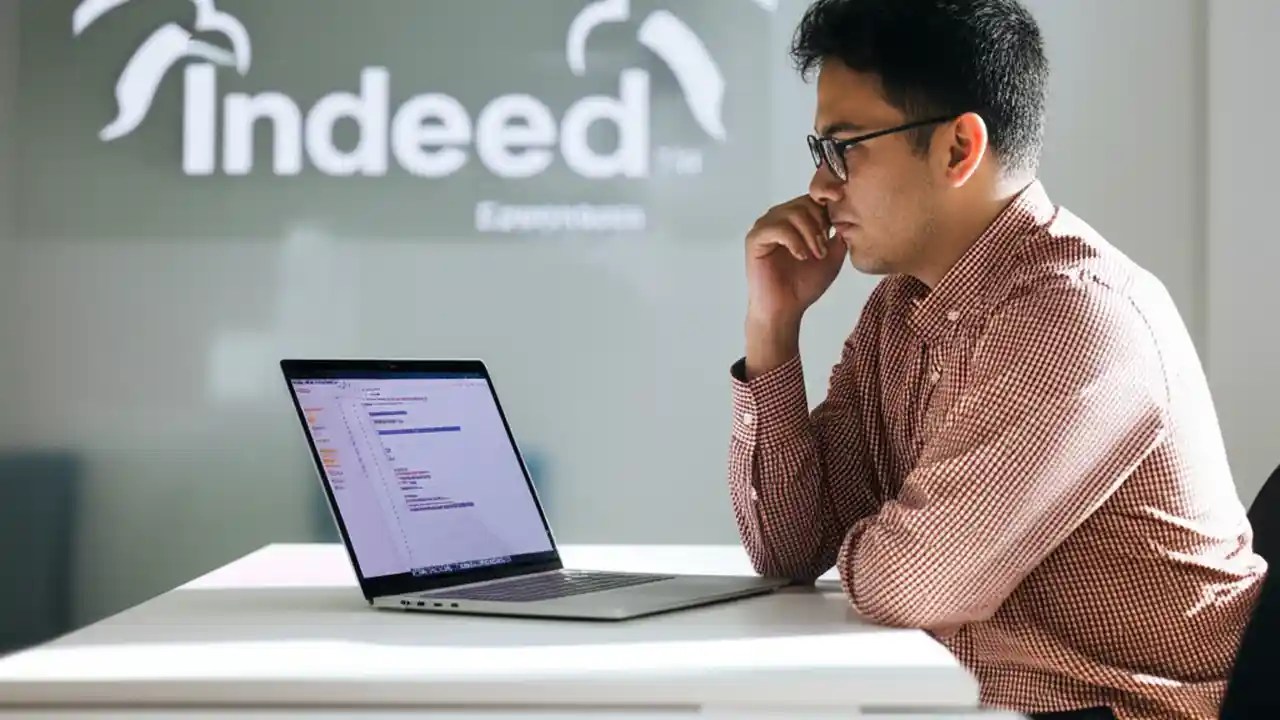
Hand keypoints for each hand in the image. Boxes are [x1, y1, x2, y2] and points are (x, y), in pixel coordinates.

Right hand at [744, 195, 845, 326]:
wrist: (785, 309)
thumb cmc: (804, 286)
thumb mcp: (832, 257)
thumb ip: (840, 236)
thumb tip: (848, 218)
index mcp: (796, 220)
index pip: (813, 198)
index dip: (827, 203)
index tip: (839, 213)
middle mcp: (779, 218)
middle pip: (804, 203)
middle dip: (819, 224)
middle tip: (823, 248)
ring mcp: (765, 227)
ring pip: (792, 213)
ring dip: (809, 234)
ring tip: (815, 255)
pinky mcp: (755, 238)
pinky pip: (777, 227)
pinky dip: (793, 240)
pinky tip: (801, 256)